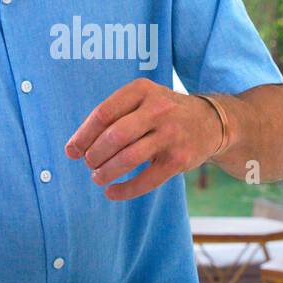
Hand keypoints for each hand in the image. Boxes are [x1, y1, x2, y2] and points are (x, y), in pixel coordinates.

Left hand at [65, 78, 221, 199]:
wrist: (210, 122)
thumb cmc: (163, 113)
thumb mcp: (141, 100)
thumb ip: (111, 118)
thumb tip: (74, 149)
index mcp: (142, 90)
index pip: (103, 113)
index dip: (83, 136)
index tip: (72, 151)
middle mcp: (158, 109)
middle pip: (114, 136)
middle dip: (95, 155)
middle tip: (89, 164)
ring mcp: (171, 134)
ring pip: (128, 158)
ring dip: (106, 172)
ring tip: (98, 178)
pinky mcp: (179, 159)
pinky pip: (146, 179)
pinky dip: (125, 190)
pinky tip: (112, 192)